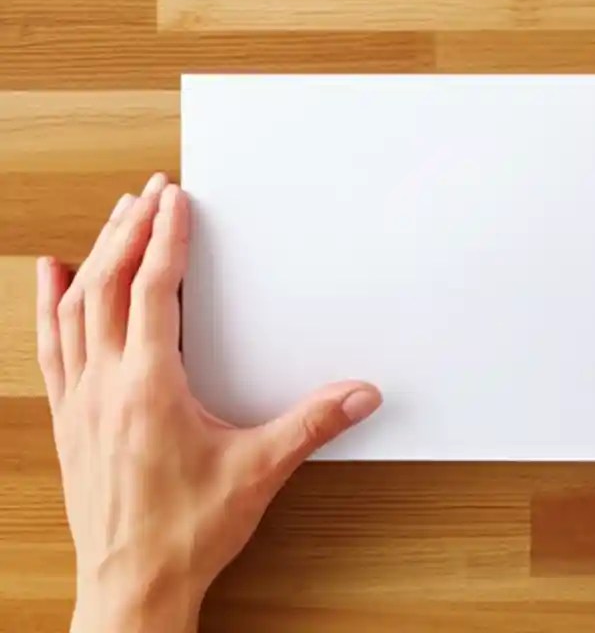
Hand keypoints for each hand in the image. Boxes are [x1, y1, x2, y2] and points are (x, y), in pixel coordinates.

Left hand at [34, 173, 381, 632]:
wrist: (132, 586)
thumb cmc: (186, 532)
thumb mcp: (260, 471)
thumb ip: (312, 425)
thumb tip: (360, 393)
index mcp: (149, 389)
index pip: (152, 292)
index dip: (165, 240)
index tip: (174, 201)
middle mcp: (105, 387)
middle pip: (106, 287)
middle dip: (129, 232)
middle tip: (149, 194)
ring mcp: (80, 403)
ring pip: (74, 310)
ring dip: (94, 258)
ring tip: (114, 221)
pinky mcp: (70, 422)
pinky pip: (52, 348)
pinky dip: (49, 306)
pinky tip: (49, 280)